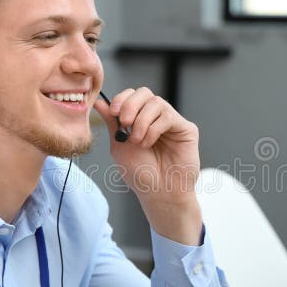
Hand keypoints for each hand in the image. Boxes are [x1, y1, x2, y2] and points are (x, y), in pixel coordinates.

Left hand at [94, 87, 202, 244]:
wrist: (158, 193)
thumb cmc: (140, 174)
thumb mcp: (119, 146)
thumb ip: (112, 122)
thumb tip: (100, 101)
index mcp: (140, 120)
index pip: (132, 96)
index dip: (122, 99)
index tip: (114, 112)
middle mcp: (156, 119)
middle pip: (145, 93)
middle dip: (131, 105)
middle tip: (126, 123)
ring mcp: (172, 123)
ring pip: (156, 102)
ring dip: (142, 122)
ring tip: (139, 141)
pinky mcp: (186, 129)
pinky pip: (168, 116)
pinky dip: (154, 129)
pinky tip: (149, 143)